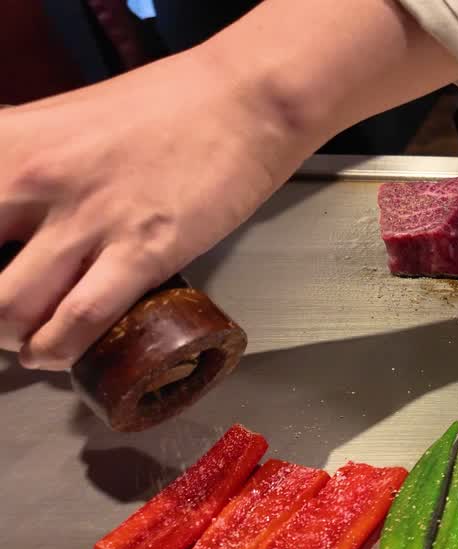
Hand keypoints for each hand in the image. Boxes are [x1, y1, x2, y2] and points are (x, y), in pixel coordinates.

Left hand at [0, 53, 302, 370]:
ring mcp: (88, 217)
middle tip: (1, 317)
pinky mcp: (143, 250)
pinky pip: (82, 318)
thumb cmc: (169, 104)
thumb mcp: (64, 119)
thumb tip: (6, 205)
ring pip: (10, 309)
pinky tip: (57, 352)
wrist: (246, 100)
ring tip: (28, 341)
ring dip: (13, 338)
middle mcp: (31, 178)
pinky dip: (59, 348)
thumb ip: (23, 161)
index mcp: (7, 141)